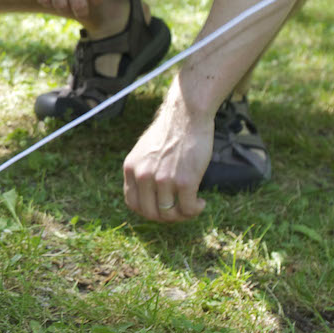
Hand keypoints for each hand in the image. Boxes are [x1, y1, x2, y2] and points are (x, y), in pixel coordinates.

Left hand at [122, 88, 211, 222]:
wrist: (187, 114)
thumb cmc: (171, 131)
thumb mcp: (145, 151)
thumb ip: (144, 172)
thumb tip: (153, 199)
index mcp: (131, 168)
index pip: (133, 203)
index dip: (149, 212)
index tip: (163, 209)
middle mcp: (143, 176)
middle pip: (151, 213)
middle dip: (167, 217)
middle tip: (181, 210)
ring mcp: (163, 179)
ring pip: (170, 214)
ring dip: (183, 215)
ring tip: (193, 205)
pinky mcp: (184, 181)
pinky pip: (188, 208)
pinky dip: (196, 210)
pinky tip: (202, 202)